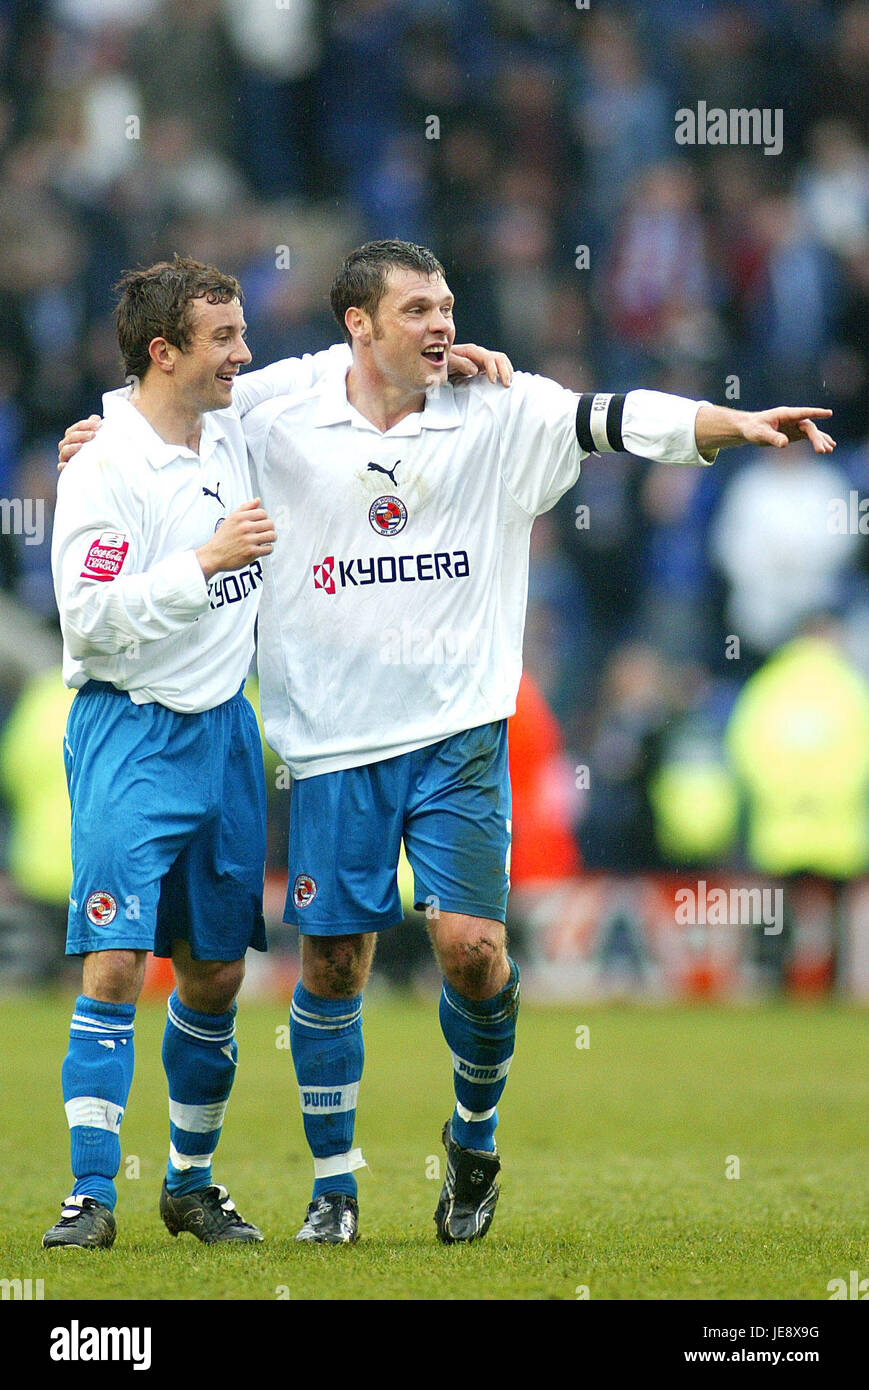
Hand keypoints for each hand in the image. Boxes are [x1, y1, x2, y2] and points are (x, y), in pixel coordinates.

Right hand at [58, 415, 101, 469]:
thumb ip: (95, 428)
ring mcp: (65, 459)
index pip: (76, 428)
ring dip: (71, 447)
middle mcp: (67, 447)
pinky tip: (65, 465)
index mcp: (73, 438)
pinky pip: (61, 468)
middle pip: (70, 438)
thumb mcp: (99, 441)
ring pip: (64, 451)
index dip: (85, 424)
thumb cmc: (98, 454)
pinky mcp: (67, 471)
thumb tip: (96, 418)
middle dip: (81, 434)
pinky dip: (62, 466)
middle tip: (93, 434)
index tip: (98, 424)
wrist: (101, 475)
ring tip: (81, 446)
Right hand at [196, 499, 275, 579]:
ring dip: (271, 539)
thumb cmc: (222, 538)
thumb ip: (245, 508)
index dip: (264, 519)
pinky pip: (269, 548)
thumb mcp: (231, 519)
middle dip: (269, 528)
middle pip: (270, 523)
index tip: (261, 524)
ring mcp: (248, 540)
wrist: (213, 555)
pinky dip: (268, 549)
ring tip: (266, 540)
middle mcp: (244, 527)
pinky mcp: (251, 552)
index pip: (263, 513)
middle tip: (265, 532)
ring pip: (272, 535)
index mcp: (239, 517)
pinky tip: (262, 548)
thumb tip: (258, 500)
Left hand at [448, 343, 512, 384]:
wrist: (439, 363)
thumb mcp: (448, 362)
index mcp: (471, 351)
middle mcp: (479, 353)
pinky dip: (504, 372)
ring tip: (508, 384)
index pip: (488, 358)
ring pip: (501, 361)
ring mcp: (483, 359)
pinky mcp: (484, 366)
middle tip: (506, 385)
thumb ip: (460, 363)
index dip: (493, 369)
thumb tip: (475, 369)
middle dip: (505, 370)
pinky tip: (506, 380)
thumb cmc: (442, 362)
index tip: (493, 381)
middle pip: (499, 358)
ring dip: (507, 371)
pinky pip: (498, 366)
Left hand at [695, 404, 835, 456]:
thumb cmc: (753, 428)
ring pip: (812, 432)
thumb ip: (772, 437)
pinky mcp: (795, 433)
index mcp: (785, 414)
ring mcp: (795, 425)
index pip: (803, 413)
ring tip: (830, 449)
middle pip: (809, 427)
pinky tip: (829, 447)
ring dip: (821, 440)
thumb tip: (784, 444)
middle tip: (822, 451)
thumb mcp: (760, 433)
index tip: (828, 413)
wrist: (749, 429)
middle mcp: (793, 418)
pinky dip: (818, 441)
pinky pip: (809, 437)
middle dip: (817, 438)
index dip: (816, 413)